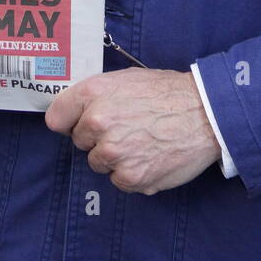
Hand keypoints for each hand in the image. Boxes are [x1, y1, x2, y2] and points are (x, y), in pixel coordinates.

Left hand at [45, 68, 221, 194]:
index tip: (80, 123)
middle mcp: (97, 123)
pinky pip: (119, 180)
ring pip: (99, 163)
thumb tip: (74, 115)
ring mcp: (112, 153)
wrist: (204, 113)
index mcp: (93, 94)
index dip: (70, 121)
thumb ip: (96, 96)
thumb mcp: (125, 80)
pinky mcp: (130, 177)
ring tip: (142, 141)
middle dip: (98, 138)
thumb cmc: (167, 94)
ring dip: (116, 157)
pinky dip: (133, 173)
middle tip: (127, 127)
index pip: (56, 118)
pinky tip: (151, 156)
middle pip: (80, 143)